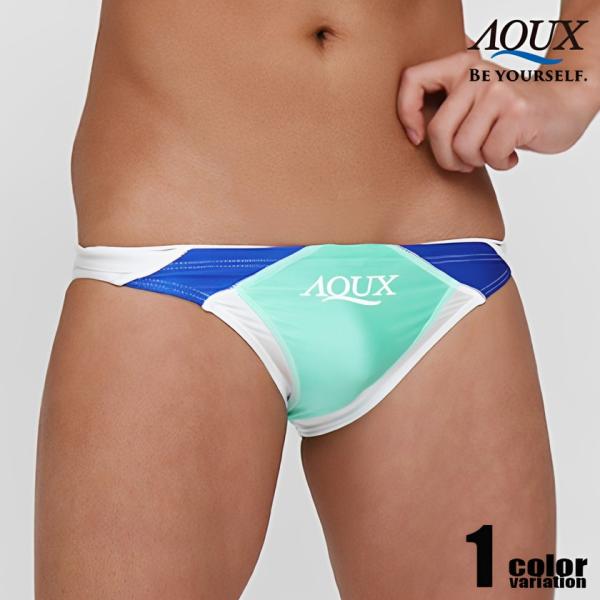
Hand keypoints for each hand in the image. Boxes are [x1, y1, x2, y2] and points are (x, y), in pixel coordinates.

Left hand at [397, 49, 593, 171]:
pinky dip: (498, 163)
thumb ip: (446, 107)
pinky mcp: (517, 112)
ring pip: (462, 147)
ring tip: (490, 153)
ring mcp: (498, 91)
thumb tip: (410, 136)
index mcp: (460, 65)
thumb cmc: (511, 112)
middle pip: (437, 131)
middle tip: (464, 161)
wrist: (566, 104)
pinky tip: (509, 154)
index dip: (406, 115)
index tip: (417, 138)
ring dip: (475, 161)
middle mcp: (476, 74)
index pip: (412, 81)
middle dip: (447, 158)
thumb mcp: (473, 98)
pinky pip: (489, 154)